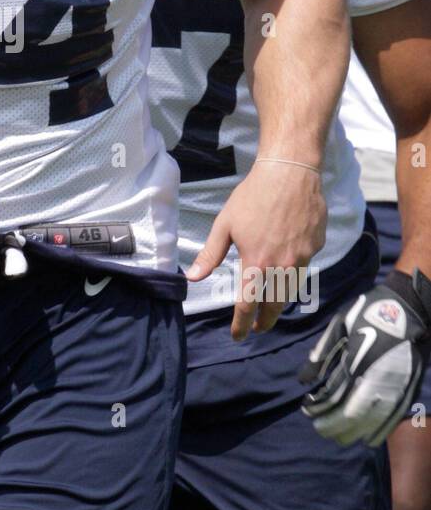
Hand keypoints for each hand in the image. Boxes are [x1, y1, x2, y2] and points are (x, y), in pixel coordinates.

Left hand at [186, 158, 326, 341]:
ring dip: (280, 303)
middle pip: (274, 306)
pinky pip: (304, 269)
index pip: (248, 305)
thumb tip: (193, 278)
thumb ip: (210, 255)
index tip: (238, 335)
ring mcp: (302, 258)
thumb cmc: (253, 197)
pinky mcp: (316, 248)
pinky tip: (287, 274)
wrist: (290, 174)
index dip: (242, 324)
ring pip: (291, 291)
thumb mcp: (225, 224)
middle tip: (257, 328)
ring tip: (271, 309)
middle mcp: (281, 267)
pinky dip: (293, 278)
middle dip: (265, 321)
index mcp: (256, 263)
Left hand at [299, 269, 430, 446]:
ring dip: (354, 433)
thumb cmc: (368, 313)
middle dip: (334, 427)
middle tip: (319, 428)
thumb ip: (321, 354)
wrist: (408, 307)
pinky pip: (394, 418)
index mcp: (359, 363)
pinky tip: (368, 439)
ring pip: (374, 422)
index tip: (307, 410)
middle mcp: (379, 380)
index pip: (336, 400)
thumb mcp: (339, 326)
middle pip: (354, 418)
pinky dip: (380, 432)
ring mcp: (397, 387)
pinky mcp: (409, 389)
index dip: (320, 411)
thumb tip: (302, 380)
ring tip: (338, 436)